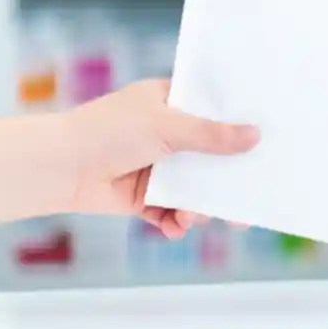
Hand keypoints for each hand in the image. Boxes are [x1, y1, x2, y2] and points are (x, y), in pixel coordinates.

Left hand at [62, 79, 258, 238]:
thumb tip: (256, 136)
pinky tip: (176, 226)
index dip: (241, 125)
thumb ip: (213, 135)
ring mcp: (156, 166)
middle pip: (211, 156)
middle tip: (250, 198)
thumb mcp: (167, 126)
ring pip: (194, 189)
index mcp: (171, 102)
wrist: (59, 167)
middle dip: (228, 178)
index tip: (267, 140)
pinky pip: (170, 211)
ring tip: (198, 216)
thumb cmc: (108, 132)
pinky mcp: (144, 196)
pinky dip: (175, 221)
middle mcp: (167, 133)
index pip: (215, 111)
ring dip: (200, 205)